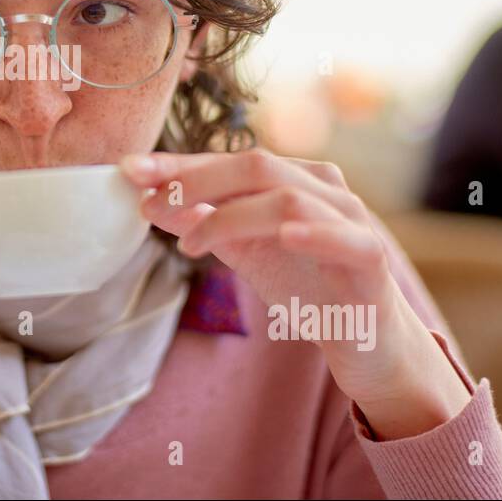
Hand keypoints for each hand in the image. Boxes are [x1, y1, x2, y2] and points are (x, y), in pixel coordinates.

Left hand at [120, 148, 471, 439]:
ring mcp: (352, 220)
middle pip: (257, 165)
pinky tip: (282, 236)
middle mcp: (325, 188)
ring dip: (231, 217)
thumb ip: (202, 223)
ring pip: (289, 198)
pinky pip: (346, 238)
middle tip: (150, 204)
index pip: (230, 160)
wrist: (367, 341)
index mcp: (295, 177)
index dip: (180, 164)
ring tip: (190, 245)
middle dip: (196, 181)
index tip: (129, 171)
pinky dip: (313, 233)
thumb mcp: (245, 252)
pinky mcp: (371, 259)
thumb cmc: (307, 285)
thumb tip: (148, 202)